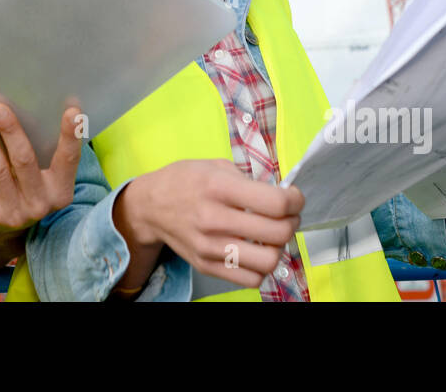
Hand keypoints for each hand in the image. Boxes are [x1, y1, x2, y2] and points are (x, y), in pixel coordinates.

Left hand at [0, 104, 83, 261]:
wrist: (8, 228)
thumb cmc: (29, 187)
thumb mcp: (46, 175)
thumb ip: (45, 150)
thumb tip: (29, 108)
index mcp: (60, 191)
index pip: (68, 160)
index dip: (71, 137)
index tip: (72, 112)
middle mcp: (40, 203)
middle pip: (24, 160)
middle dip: (10, 131)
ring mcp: (14, 211)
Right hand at [117, 159, 303, 288]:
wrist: (149, 207)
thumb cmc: (185, 180)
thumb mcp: (216, 166)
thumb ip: (248, 181)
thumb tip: (281, 197)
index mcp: (219, 187)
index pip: (276, 203)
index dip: (296, 201)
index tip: (294, 198)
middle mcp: (214, 219)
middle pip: (277, 234)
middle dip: (292, 223)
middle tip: (287, 216)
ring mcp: (210, 247)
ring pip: (268, 262)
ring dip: (278, 248)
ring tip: (271, 236)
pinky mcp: (206, 266)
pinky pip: (250, 279)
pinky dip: (260, 267)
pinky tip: (255, 251)